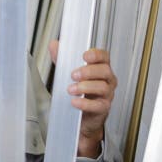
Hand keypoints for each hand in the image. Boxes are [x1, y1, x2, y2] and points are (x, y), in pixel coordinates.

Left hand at [49, 40, 116, 157]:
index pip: (104, 57)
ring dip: (85, 87)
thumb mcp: (67, 73)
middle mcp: (107, 80)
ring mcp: (106, 95)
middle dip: (88, 71)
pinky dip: (85, 103)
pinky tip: (74, 101)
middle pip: (105, 71)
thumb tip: (54, 45)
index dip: (96, 55)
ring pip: (103, 87)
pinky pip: (98, 105)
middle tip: (73, 75)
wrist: (80, 116)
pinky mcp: (102, 108)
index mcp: (100, 68)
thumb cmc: (78, 92)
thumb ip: (61, 59)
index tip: (85, 56)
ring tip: (70, 89)